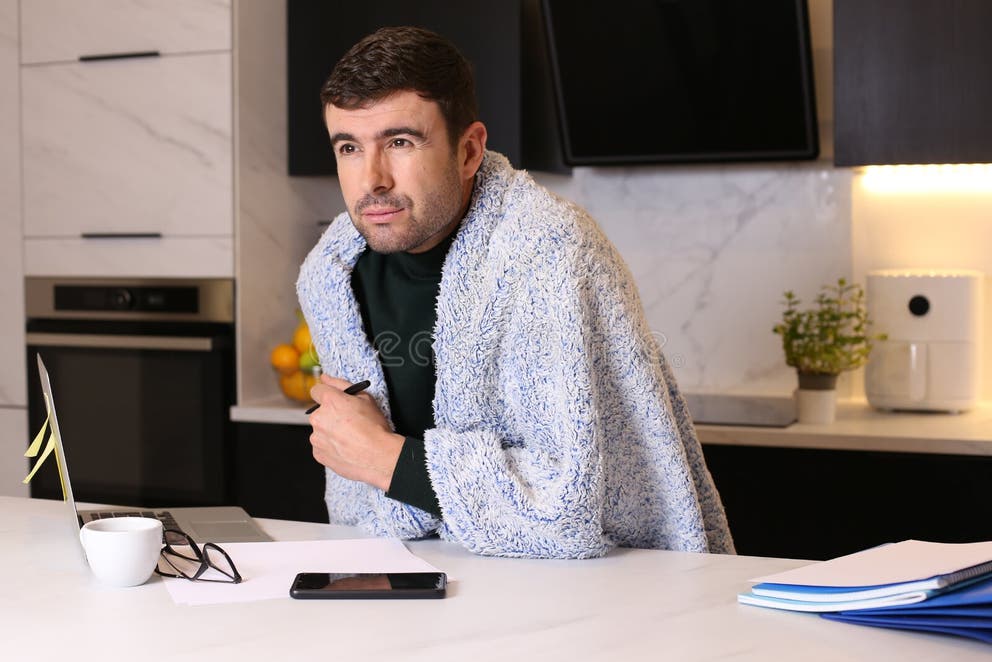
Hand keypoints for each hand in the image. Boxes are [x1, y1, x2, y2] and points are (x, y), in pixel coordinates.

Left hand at [308, 375, 403, 490]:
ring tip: (349, 438)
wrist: (378, 456)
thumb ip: (340, 384)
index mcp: (329, 401)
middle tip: (349, 423)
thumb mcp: (365, 398)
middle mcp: (318, 418)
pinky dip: (331, 446)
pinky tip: (345, 447)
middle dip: (330, 415)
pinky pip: (321, 446)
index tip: (335, 402)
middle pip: (319, 412)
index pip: (317, 391)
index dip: (327, 395)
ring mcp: (316, 437)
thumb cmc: (374, 427)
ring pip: (320, 430)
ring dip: (330, 432)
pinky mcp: (318, 453)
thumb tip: (325, 377)